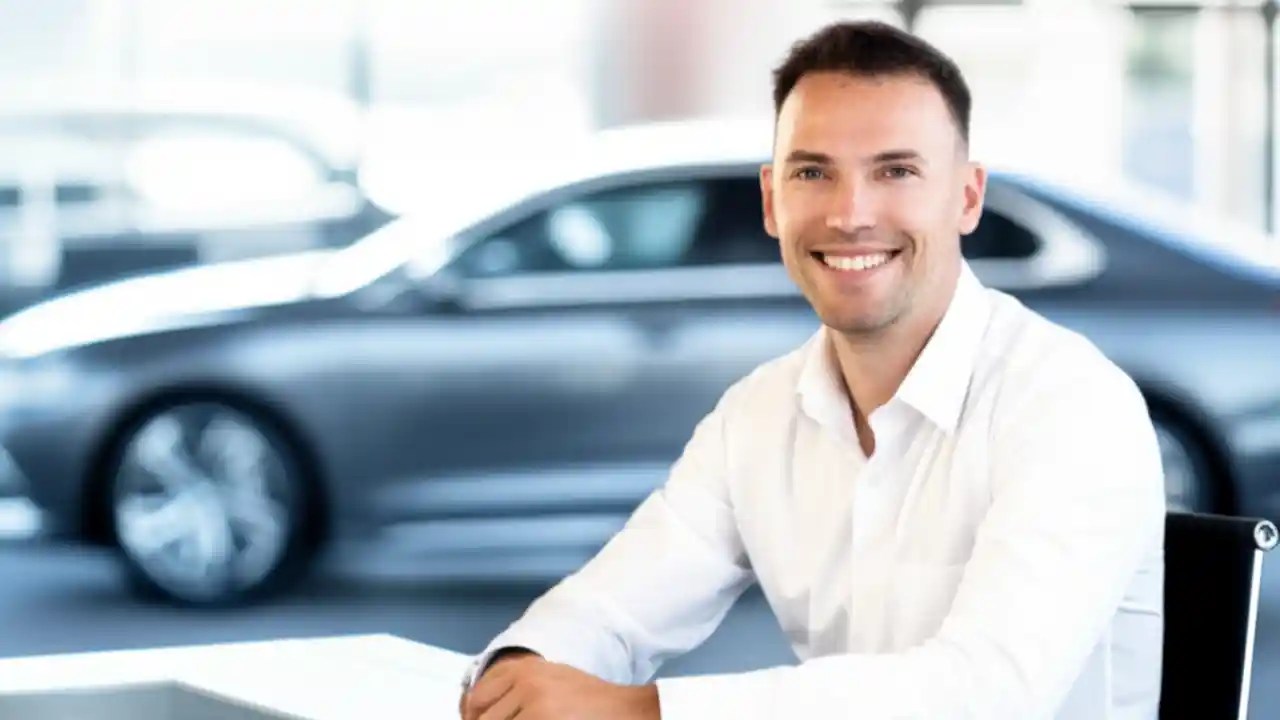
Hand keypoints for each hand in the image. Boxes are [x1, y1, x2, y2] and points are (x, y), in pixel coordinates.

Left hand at [460, 653, 659, 719]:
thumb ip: (515, 691)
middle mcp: (526, 681)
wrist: (625, 710)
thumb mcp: (548, 681)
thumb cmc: (587, 703)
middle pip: (483, 719)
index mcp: (523, 668)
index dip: (477, 718)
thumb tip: (472, 710)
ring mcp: (535, 703)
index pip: (475, 699)